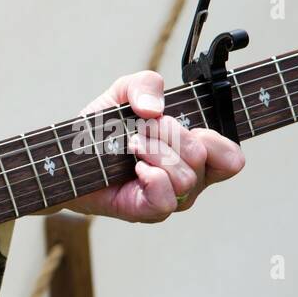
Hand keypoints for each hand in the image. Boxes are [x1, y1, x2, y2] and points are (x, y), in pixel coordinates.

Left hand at [64, 70, 245, 221]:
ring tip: (132, 146)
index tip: (183, 123)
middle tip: (142, 130)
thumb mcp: (123, 94)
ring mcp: (167, 198)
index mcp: (192, 154)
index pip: (231, 159)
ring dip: (156, 152)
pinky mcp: (144, 212)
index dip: (215, 139)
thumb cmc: (101, 131)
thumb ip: (145, 84)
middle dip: (171, 134)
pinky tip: (135, 168)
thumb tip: (154, 109)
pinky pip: (165, 201)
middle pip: (204, 158)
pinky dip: (153, 177)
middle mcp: (187, 179)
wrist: (66, 156)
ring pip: (186, 178)